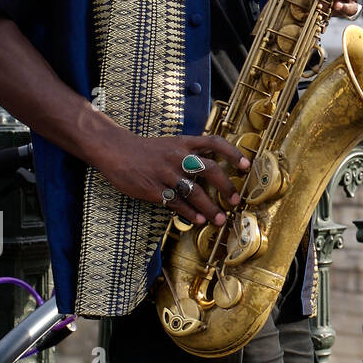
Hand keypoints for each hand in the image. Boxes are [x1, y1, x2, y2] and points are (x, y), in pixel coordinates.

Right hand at [90, 131, 248, 226]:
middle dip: (226, 187)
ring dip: (210, 207)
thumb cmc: (147, 150)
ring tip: (219, 219)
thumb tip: (216, 165)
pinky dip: (190, 213)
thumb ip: (192, 151)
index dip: (233, 153)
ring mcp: (166, 172)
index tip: (246, 165)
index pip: (214, 142)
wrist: (116, 150)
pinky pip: (176, 203)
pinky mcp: (153, 188)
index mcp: (184, 142)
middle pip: (210, 169)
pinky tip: (199, 220)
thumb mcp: (172, 143)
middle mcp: (179, 156)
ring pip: (194, 191)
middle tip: (235, 200)